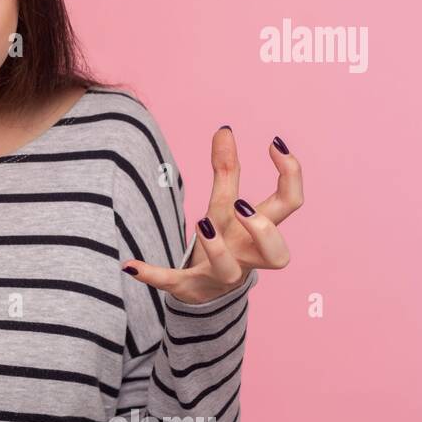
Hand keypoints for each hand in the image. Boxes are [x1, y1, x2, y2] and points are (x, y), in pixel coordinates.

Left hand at [122, 129, 301, 304]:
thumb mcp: (223, 207)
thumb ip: (227, 170)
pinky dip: (152, 276)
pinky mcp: (188, 288)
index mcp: (257, 232)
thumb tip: (225, 129)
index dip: (290, 175)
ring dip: (216, 247)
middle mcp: (246, 257)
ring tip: (201, 224)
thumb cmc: (225, 242)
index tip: (273, 144)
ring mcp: (219, 276)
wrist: (206, 291)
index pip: (290, 204)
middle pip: (277, 252)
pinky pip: (172, 284)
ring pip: (229, 271)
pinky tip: (130, 264)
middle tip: (241, 203)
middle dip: (263, 229)